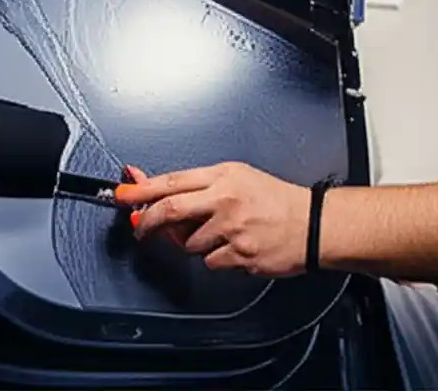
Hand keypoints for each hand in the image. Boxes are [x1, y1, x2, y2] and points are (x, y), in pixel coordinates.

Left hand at [115, 161, 310, 276]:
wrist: (314, 224)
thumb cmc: (275, 200)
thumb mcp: (236, 178)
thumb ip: (196, 184)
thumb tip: (154, 185)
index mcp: (222, 176)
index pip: (171, 181)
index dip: (142, 189)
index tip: (123, 195)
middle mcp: (224, 199)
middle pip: (169, 210)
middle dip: (148, 221)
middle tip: (140, 228)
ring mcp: (231, 228)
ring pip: (188, 242)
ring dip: (192, 242)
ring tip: (219, 233)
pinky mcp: (239, 254)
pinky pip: (209, 261)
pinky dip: (215, 258)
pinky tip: (233, 247)